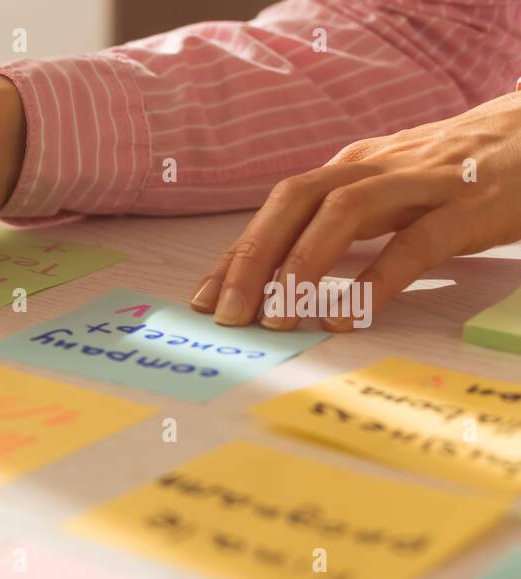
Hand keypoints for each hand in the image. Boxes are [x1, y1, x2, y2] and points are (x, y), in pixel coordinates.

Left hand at [190, 90, 520, 330]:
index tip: (204, 298)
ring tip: (280, 316)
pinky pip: (415, 242)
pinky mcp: (468, 207)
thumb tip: (278, 271)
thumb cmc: (459, 173)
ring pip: (344, 212)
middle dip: (254, 257)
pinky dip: (377, 279)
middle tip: (231, 313)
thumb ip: (341, 221)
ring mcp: (422, 184)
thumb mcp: (390, 190)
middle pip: (297, 201)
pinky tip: (350, 316)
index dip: (237, 252)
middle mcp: (377, 167)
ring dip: (304, 265)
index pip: (279, 207)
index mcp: (352, 167)